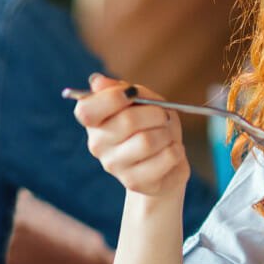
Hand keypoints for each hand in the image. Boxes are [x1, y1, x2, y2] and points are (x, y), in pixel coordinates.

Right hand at [71, 73, 189, 199]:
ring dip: (167, 134)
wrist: (166, 163)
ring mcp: (114, 166)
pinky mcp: (134, 182)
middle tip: (163, 116)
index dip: (112, 98)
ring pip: (148, 141)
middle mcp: (98, 144)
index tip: (132, 94)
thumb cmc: (152, 126)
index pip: (87, 110)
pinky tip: (170, 151)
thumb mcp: (143, 100)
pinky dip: (176, 150)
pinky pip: (165, 158)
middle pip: (127, 121)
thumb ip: (124, 89)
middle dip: (155, 113)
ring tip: (167, 136)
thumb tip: (97, 81)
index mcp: (94, 121)